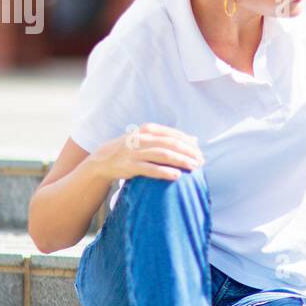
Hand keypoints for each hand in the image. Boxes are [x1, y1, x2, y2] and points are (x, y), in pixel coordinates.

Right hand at [88, 122, 204, 182]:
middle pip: (171, 144)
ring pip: (163, 155)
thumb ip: (170, 138)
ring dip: (181, 161)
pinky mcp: (131, 166)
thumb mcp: (149, 138)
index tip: (200, 153)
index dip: (189, 144)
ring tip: (193, 167)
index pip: (174, 135)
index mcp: (149, 129)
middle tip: (201, 161)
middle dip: (188, 152)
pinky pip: (150, 169)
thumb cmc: (133, 148)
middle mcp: (142, 138)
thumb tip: (194, 139)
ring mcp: (136, 152)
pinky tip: (177, 176)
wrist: (104, 158)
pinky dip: (165, 172)